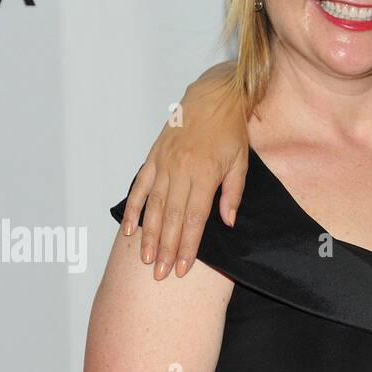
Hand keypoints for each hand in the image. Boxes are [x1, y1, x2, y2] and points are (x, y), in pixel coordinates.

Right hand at [120, 62, 247, 279]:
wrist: (212, 96)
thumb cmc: (230, 130)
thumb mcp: (241, 163)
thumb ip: (233, 194)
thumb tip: (227, 223)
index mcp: (205, 174)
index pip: (195, 219)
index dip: (189, 246)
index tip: (183, 267)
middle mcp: (181, 170)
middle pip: (173, 218)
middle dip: (167, 249)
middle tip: (161, 274)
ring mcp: (164, 164)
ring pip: (154, 207)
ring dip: (150, 235)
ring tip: (146, 259)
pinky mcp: (154, 157)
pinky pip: (141, 187)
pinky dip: (134, 208)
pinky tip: (130, 229)